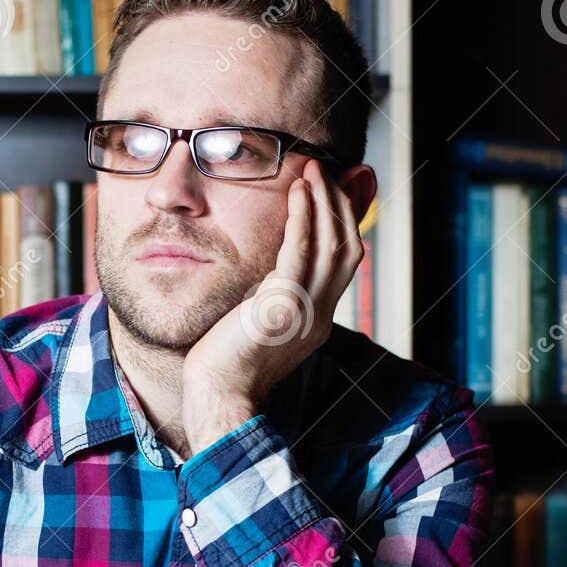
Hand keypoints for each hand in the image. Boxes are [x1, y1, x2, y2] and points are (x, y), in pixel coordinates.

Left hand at [182, 159, 365, 453]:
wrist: (218, 397)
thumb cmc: (225, 364)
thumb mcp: (259, 324)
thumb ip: (272, 298)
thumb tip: (269, 274)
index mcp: (318, 319)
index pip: (345, 261)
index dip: (342, 221)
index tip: (329, 190)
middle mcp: (321, 314)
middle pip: (348, 247)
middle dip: (338, 203)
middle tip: (323, 170)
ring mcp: (307, 312)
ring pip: (332, 245)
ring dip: (323, 203)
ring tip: (311, 171)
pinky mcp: (283, 308)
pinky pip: (301, 253)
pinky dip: (303, 219)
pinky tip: (297, 193)